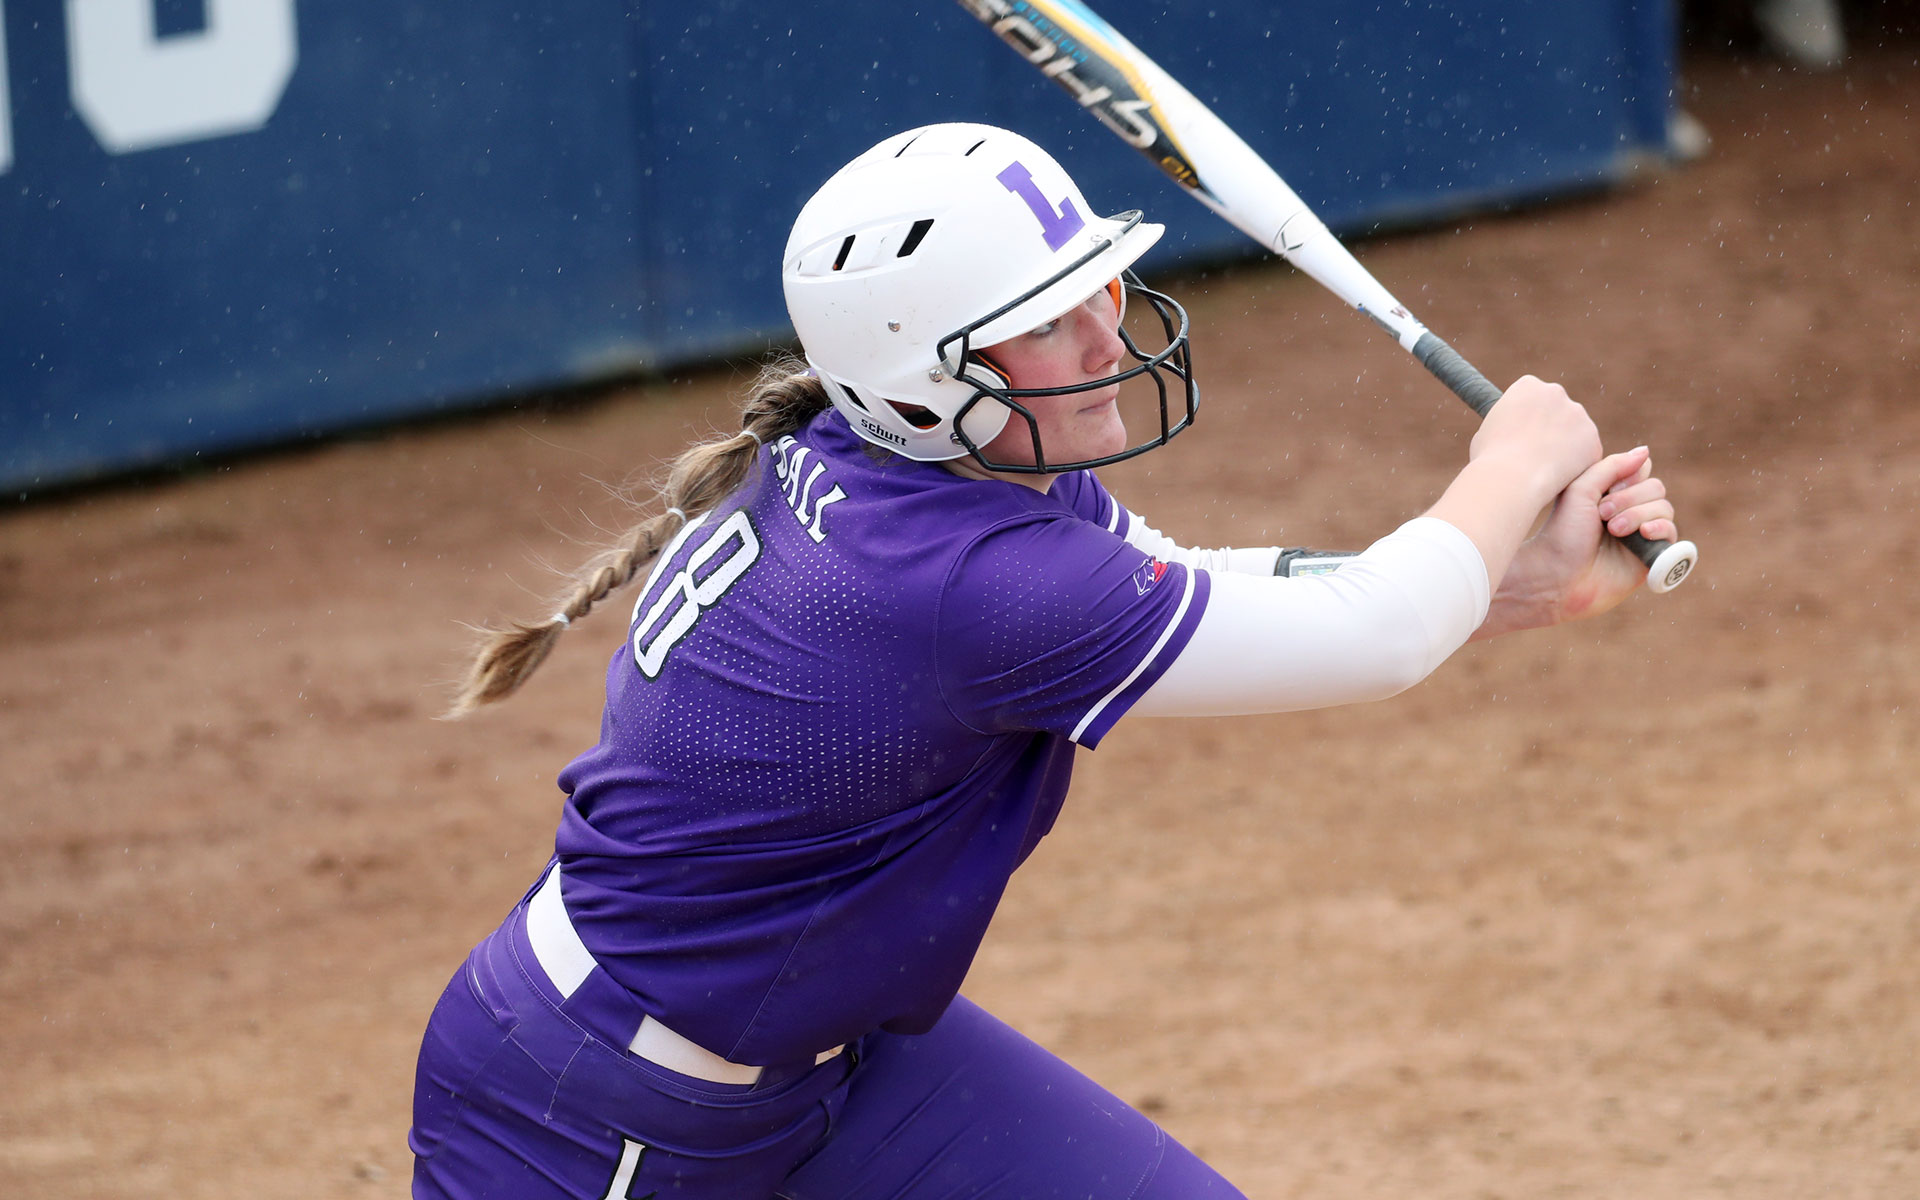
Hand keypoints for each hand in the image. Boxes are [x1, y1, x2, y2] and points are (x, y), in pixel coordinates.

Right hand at [1468, 375, 1602, 503]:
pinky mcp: (1592, 439)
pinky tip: (1558, 477)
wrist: (1512, 478)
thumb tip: (1508, 430)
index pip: (1532, 394)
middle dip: (1551, 427)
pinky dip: (1576, 465)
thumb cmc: (1491, 458)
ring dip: (1565, 445)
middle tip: (1536, 452)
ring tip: (1543, 469)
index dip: (1527, 415)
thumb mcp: (1488, 430)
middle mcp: (1556, 392)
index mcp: (1527, 386)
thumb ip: (1506, 423)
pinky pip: (1586, 453)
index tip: (1522, 432)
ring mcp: (1578, 415)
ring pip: (1574, 431)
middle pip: (1557, 409)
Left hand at [1475, 446, 1678, 637]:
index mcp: (1611, 494)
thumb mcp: (1580, 490)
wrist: (1557, 576)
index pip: (1641, 471)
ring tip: (1613, 530)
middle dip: (1630, 498)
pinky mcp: (1649, 557)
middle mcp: (1629, 512)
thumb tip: (1645, 451)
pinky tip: (1643, 533)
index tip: (1604, 491)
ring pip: (1664, 508)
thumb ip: (1611, 467)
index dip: (1629, 477)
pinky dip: (1660, 529)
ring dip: (1638, 515)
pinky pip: (1672, 535)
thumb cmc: (1562, 534)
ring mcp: (1640, 535)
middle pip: (1656, 488)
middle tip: (1602, 515)